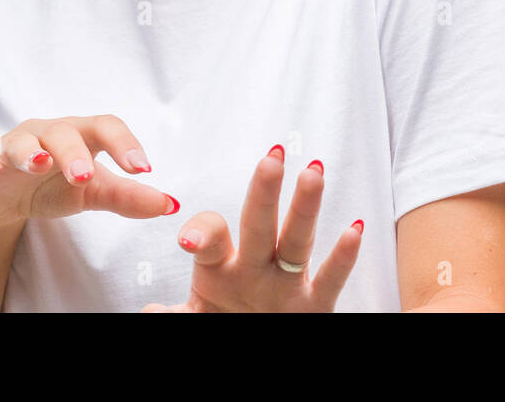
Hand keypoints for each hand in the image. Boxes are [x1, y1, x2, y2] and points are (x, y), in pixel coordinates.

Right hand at [0, 115, 179, 233]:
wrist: (2, 199)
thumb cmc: (53, 185)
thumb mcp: (92, 193)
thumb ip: (130, 198)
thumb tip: (173, 204)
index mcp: (79, 135)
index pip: (106, 127)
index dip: (125, 144)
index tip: (145, 169)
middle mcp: (46, 134)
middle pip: (63, 134)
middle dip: (75, 154)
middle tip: (87, 177)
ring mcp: (11, 146)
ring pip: (21, 143)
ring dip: (30, 153)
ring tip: (39, 165)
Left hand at [141, 144, 362, 311]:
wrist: (255, 347)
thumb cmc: (224, 323)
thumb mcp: (196, 320)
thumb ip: (177, 317)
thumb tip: (150, 313)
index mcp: (218, 267)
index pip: (210, 236)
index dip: (202, 233)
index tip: (190, 240)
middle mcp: (253, 267)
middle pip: (258, 224)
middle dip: (264, 192)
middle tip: (271, 158)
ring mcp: (284, 284)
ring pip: (297, 241)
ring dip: (305, 208)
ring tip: (314, 172)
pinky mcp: (313, 306)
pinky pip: (330, 280)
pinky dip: (343, 257)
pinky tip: (354, 228)